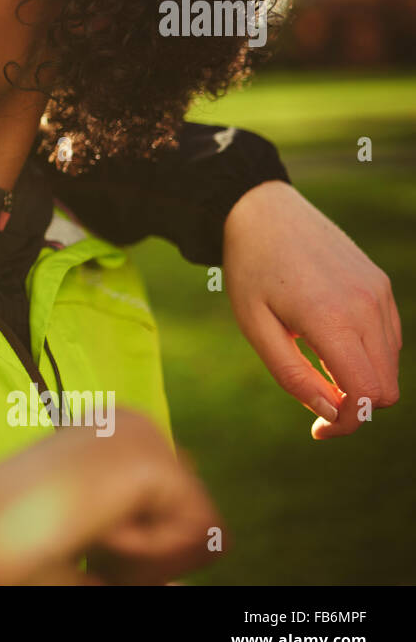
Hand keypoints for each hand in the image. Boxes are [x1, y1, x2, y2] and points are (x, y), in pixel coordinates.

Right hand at [0, 410, 221, 583]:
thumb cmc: (8, 548)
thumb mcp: (92, 550)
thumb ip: (143, 556)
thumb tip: (188, 582)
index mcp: (112, 439)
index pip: (178, 509)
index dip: (144, 551)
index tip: (85, 545)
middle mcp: (132, 423)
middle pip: (196, 519)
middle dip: (150, 554)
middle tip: (85, 544)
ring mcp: (142, 431)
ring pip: (200, 527)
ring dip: (145, 555)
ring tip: (87, 534)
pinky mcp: (150, 455)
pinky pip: (197, 532)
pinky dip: (147, 552)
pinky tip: (94, 527)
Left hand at [223, 180, 400, 438]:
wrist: (263, 210)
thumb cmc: (250, 269)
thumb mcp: (255, 325)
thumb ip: (292, 374)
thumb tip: (329, 411)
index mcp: (332, 319)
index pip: (365, 394)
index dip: (347, 423)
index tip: (318, 430)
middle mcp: (366, 306)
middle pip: (386, 387)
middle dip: (355, 408)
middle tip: (317, 406)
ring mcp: (378, 293)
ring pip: (391, 365)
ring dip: (362, 381)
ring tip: (319, 373)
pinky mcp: (380, 283)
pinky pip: (389, 338)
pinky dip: (368, 355)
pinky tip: (332, 347)